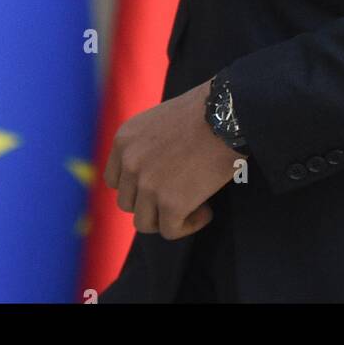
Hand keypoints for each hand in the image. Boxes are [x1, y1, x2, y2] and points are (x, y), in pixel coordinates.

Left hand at [103, 81, 241, 239]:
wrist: (228, 115)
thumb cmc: (203, 113)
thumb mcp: (160, 121)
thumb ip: (146, 146)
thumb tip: (150, 174)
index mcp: (124, 140)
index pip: (115, 179)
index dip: (135, 187)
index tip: (158, 185)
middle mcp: (130, 163)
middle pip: (128, 203)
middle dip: (151, 203)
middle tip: (178, 194)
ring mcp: (148, 185)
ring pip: (145, 222)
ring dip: (167, 218)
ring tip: (193, 204)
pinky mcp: (170, 204)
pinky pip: (171, 231)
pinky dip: (189, 225)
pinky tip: (206, 211)